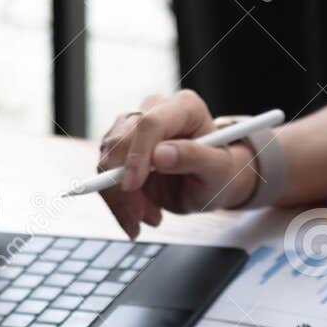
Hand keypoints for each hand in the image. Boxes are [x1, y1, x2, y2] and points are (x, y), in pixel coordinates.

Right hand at [96, 90, 259, 237]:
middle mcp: (155, 111)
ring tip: (150, 217)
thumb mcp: (219, 171)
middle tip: (141, 218)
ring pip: (108, 160)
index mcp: (184, 107)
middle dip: (123, 186)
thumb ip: (195, 158)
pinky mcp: (121, 148)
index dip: (136, 155)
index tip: (131, 187)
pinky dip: (118, 201)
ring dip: (121, 198)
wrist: (210, 183)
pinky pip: (106, 175)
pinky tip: (140, 213)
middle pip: (121, 142)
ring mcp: (134, 128)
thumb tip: (161, 154)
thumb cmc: (220, 173)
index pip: (150, 123)